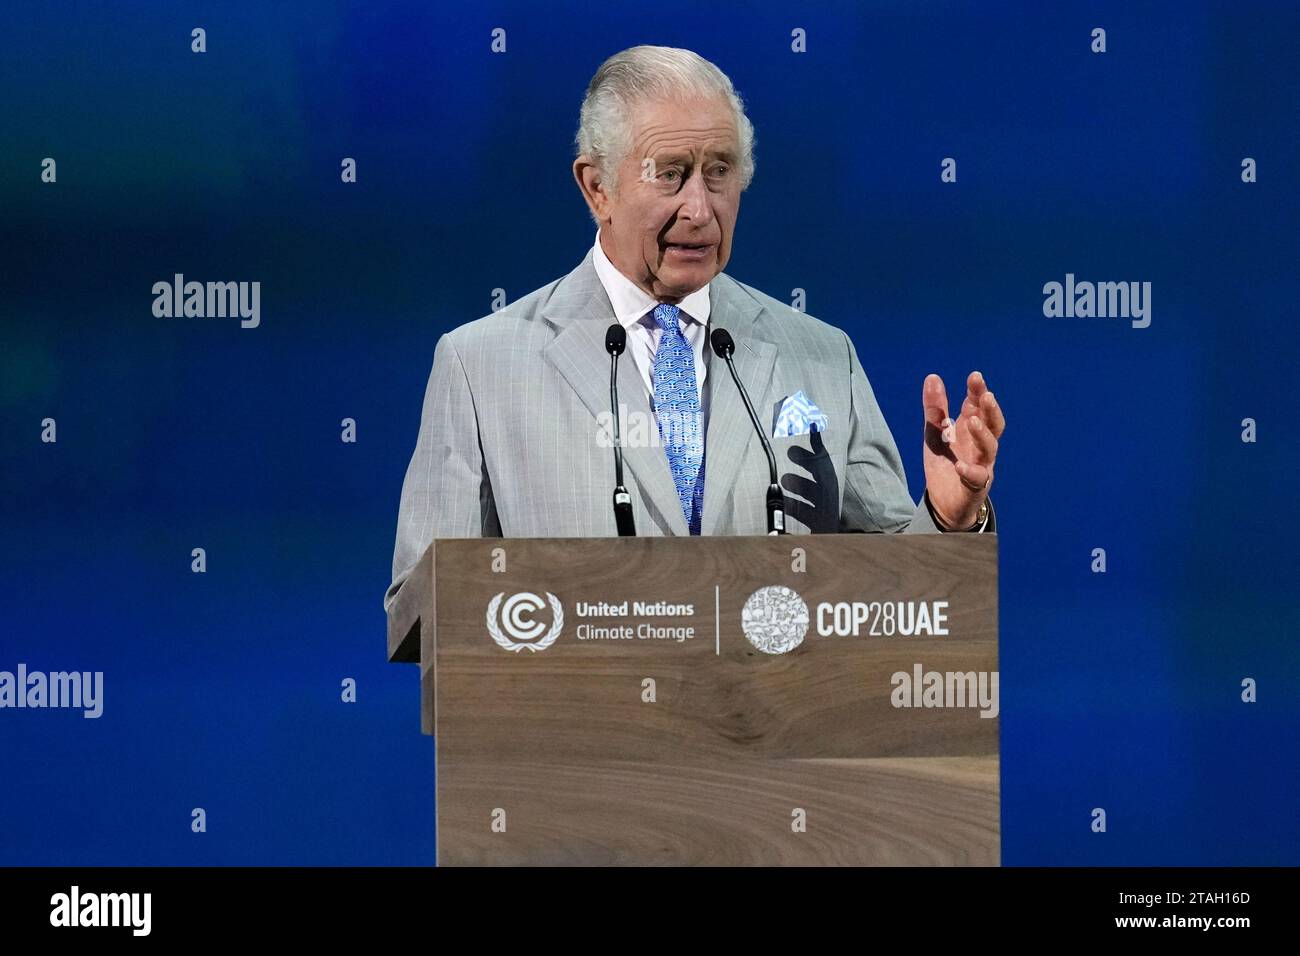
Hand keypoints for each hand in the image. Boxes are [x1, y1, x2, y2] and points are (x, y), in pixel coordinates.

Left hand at [921, 371, 1004, 529]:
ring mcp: (982, 466)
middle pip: (993, 425)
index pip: (978, 407)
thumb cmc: (945, 463)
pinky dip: (969, 471)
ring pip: (990, 449)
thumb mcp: (935, 434)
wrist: (944, 502)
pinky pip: (977, 479)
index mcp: (971, 431)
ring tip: (972, 422)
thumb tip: (932, 376)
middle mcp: (981, 446)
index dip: (977, 392)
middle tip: (986, 394)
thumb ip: (935, 409)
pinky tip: (959, 465)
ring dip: (982, 435)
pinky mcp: (974, 487)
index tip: (975, 376)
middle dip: (989, 409)